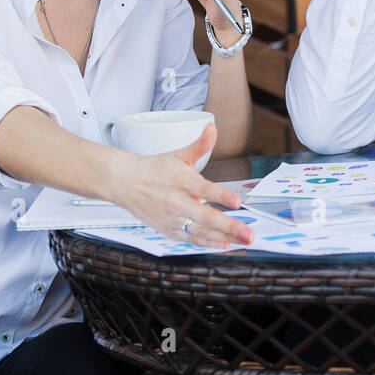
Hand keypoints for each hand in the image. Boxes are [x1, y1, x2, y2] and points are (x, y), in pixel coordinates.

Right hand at [108, 124, 253, 247]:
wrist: (125, 183)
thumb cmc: (154, 169)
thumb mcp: (177, 154)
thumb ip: (199, 145)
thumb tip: (212, 129)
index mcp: (181, 180)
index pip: (203, 189)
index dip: (220, 196)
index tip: (237, 202)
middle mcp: (176, 202)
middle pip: (205, 216)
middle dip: (229, 226)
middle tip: (248, 233)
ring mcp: (172, 218)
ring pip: (200, 232)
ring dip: (223, 238)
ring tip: (243, 241)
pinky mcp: (168, 230)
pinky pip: (191, 239)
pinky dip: (208, 244)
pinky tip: (225, 245)